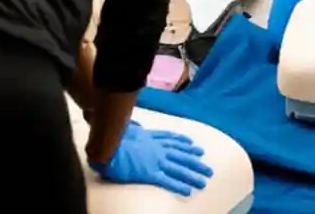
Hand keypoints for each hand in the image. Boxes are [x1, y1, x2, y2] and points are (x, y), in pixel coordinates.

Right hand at [90, 121, 213, 195]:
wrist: (107, 147)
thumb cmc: (110, 138)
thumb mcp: (124, 128)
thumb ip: (132, 127)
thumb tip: (135, 124)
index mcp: (149, 137)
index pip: (170, 139)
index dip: (182, 141)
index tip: (191, 143)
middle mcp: (156, 149)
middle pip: (180, 154)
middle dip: (194, 159)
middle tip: (206, 163)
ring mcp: (155, 161)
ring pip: (179, 167)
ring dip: (193, 173)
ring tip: (205, 179)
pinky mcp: (150, 173)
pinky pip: (168, 180)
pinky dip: (179, 186)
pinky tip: (189, 190)